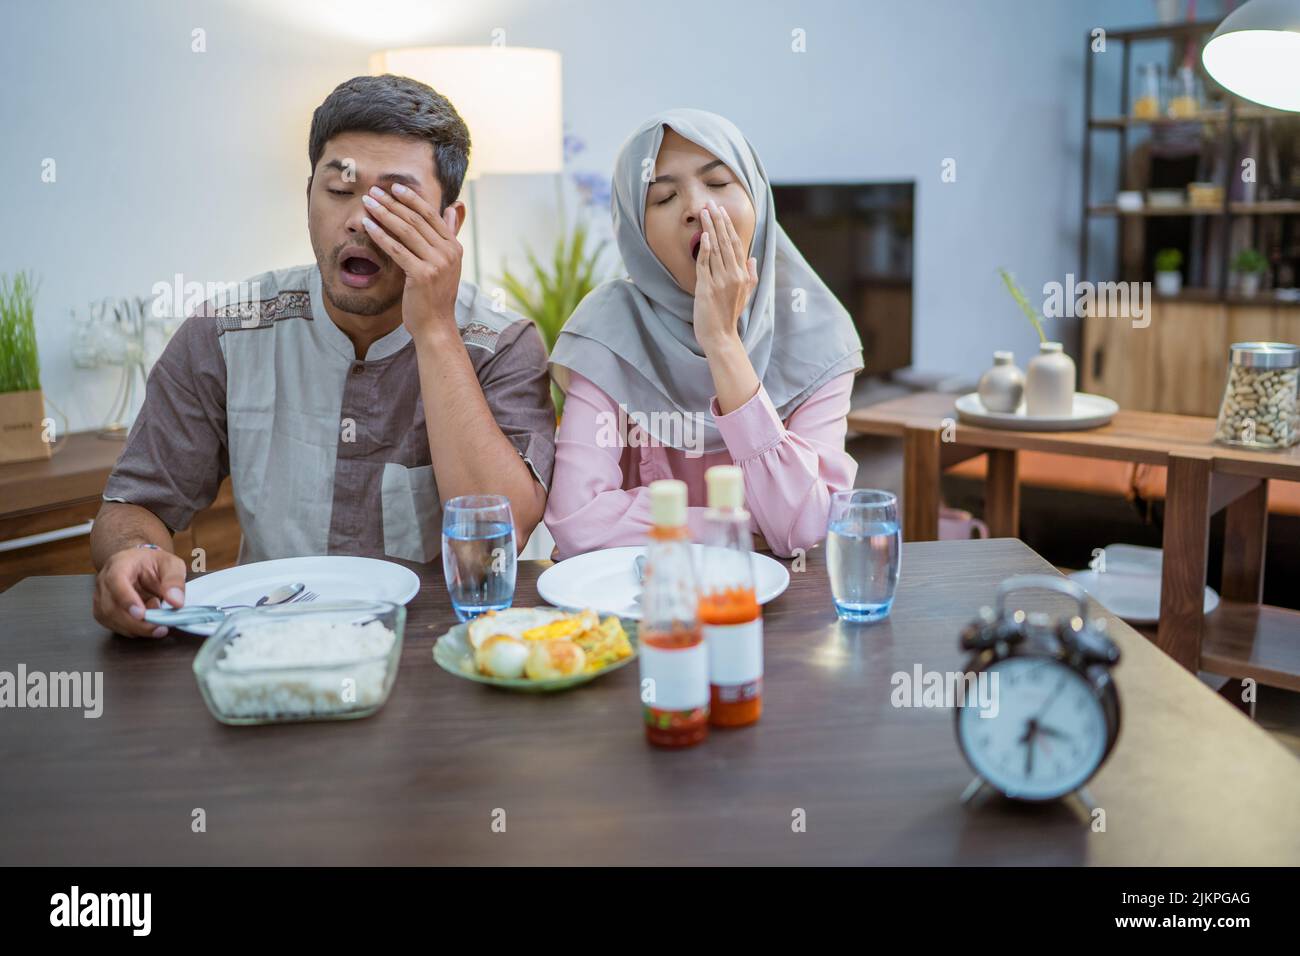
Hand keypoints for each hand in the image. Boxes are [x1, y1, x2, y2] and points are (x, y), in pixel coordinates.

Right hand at [92, 546, 187, 637]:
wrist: (140, 565)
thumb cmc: (153, 563)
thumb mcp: (171, 565)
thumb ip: (174, 581)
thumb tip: (176, 602)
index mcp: (119, 564)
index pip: (116, 581)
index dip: (127, 599)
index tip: (141, 614)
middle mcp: (104, 581)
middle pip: (110, 606)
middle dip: (136, 622)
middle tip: (160, 626)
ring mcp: (100, 597)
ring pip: (110, 619)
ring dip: (136, 627)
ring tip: (157, 623)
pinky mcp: (102, 611)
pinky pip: (113, 626)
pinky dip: (132, 630)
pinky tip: (147, 626)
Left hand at [360, 183, 461, 338]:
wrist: (436, 325)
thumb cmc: (435, 295)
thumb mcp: (447, 262)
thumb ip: (450, 234)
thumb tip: (454, 208)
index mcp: (454, 246)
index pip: (431, 214)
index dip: (411, 198)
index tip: (394, 187)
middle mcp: (448, 252)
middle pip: (416, 219)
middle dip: (392, 203)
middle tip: (374, 191)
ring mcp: (437, 263)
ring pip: (405, 231)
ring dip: (383, 214)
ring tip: (367, 203)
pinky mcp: (422, 274)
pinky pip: (397, 249)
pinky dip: (380, 235)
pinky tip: (368, 225)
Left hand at [692, 201, 757, 354]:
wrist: (720, 335)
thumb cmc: (729, 315)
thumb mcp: (746, 294)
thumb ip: (751, 275)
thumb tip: (753, 258)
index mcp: (743, 275)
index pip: (736, 244)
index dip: (728, 226)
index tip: (722, 211)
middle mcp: (734, 275)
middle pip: (726, 242)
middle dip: (718, 221)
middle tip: (710, 204)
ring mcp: (720, 281)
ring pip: (715, 250)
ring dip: (710, 229)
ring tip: (704, 213)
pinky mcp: (707, 288)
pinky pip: (705, 265)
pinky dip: (705, 249)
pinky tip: (704, 236)